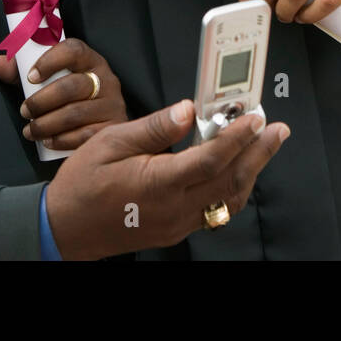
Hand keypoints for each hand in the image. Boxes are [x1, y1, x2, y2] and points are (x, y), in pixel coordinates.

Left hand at [0, 38, 126, 151]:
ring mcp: (112, 104)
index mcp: (90, 61)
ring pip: (75, 113)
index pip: (74, 50)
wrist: (100, 125)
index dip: (50, 61)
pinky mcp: (113, 127)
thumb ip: (20, 70)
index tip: (30, 76)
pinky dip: (62, 140)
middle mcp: (106, 79)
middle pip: (72, 86)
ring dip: (46, 124)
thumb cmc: (68, 98)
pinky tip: (49, 141)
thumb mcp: (47, 80)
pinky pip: (85, 135)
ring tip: (31, 130)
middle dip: (41, 101)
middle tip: (25, 111)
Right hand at [44, 99, 289, 259]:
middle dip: (259, 153)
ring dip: (251, 172)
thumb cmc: (82, 183)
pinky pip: (213, 211)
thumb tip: (188, 109)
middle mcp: (174, 208)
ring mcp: (177, 224)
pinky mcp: (174, 231)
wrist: (64, 228)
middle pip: (230, 180)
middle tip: (277, 130)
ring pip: (227, 199)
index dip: (238, 137)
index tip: (256, 118)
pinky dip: (231, 189)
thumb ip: (155, 128)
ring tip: (265, 147)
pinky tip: (236, 172)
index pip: (211, 159)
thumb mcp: (112, 142)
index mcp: (158, 183)